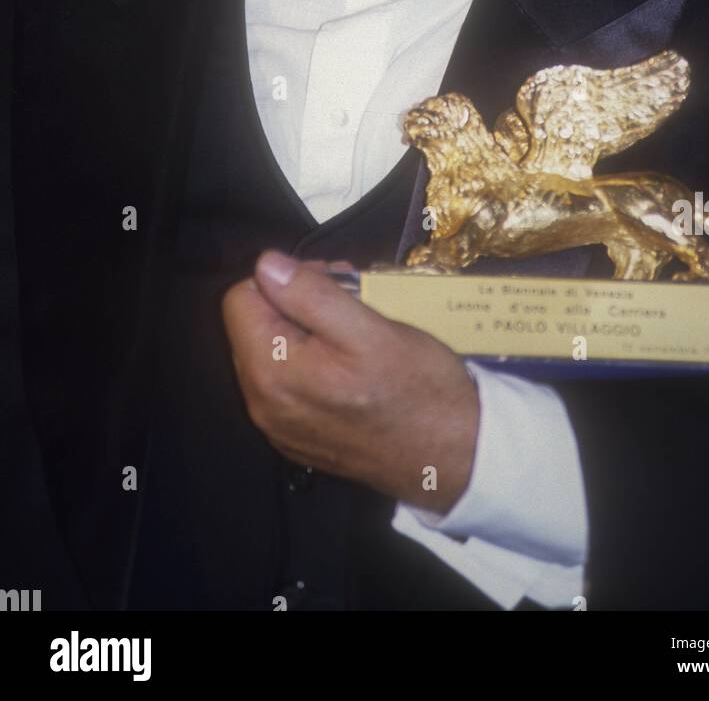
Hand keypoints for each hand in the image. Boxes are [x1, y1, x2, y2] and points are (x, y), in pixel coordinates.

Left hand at [222, 251, 479, 511]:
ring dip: (308, 329)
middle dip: (296, 302)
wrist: (454, 457)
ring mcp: (280, 428)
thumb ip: (310, 294)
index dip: (285, 279)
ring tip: (356, 325)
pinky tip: (352, 361)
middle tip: (350, 297)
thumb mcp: (369, 328)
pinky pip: (289, 384)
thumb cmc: (418, 389)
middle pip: (254, 326)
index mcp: (272, 375)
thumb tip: (265, 264)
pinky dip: (314, 361)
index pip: (241, 299)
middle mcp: (263, 406)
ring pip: (273, 353)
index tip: (331, 280)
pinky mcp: (300, 440)